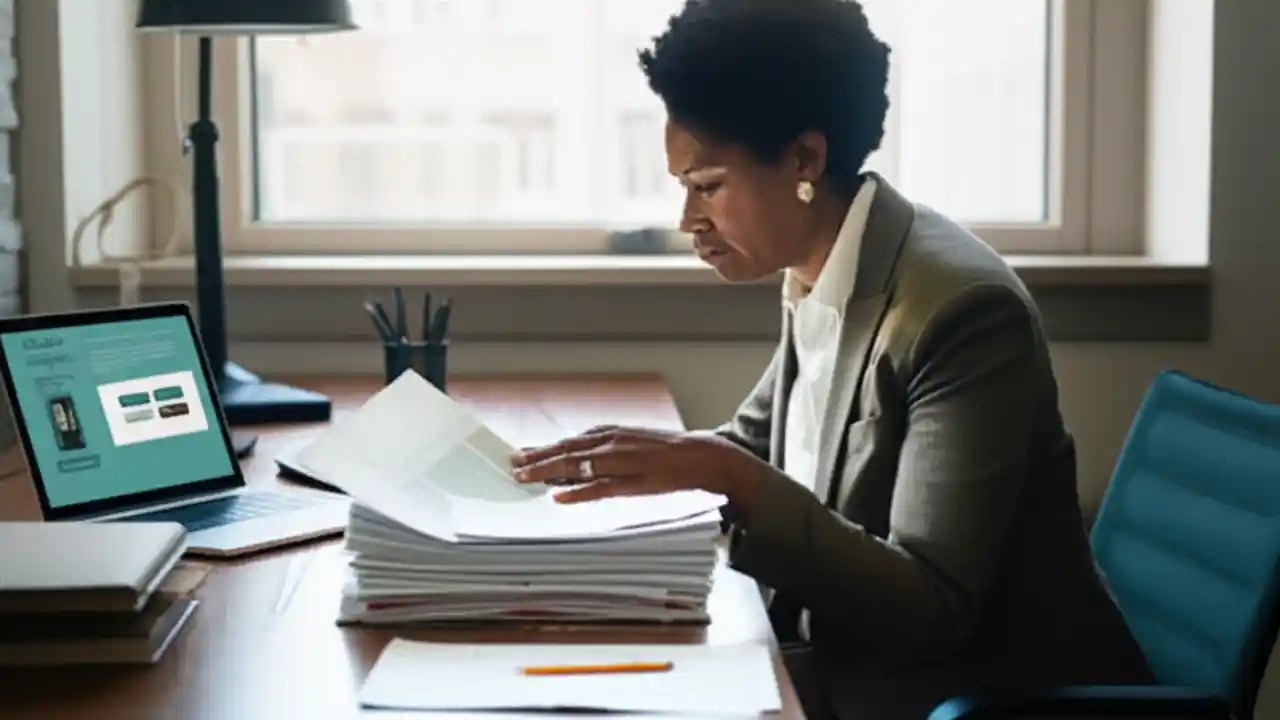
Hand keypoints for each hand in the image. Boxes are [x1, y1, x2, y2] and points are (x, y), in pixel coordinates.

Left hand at [511, 426, 770, 513]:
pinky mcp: (635, 482)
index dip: (545, 446)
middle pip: (568, 449)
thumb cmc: (666, 451)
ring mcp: (623, 462)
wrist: (702, 456)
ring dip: (549, 469)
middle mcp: (614, 443)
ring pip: (579, 464)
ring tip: (524, 475)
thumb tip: (577, 459)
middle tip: (513, 462)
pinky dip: (578, 491)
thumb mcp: (633, 442)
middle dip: (538, 456)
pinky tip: (558, 496)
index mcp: (613, 434)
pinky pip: (601, 487)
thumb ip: (606, 449)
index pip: (571, 439)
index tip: (521, 451)